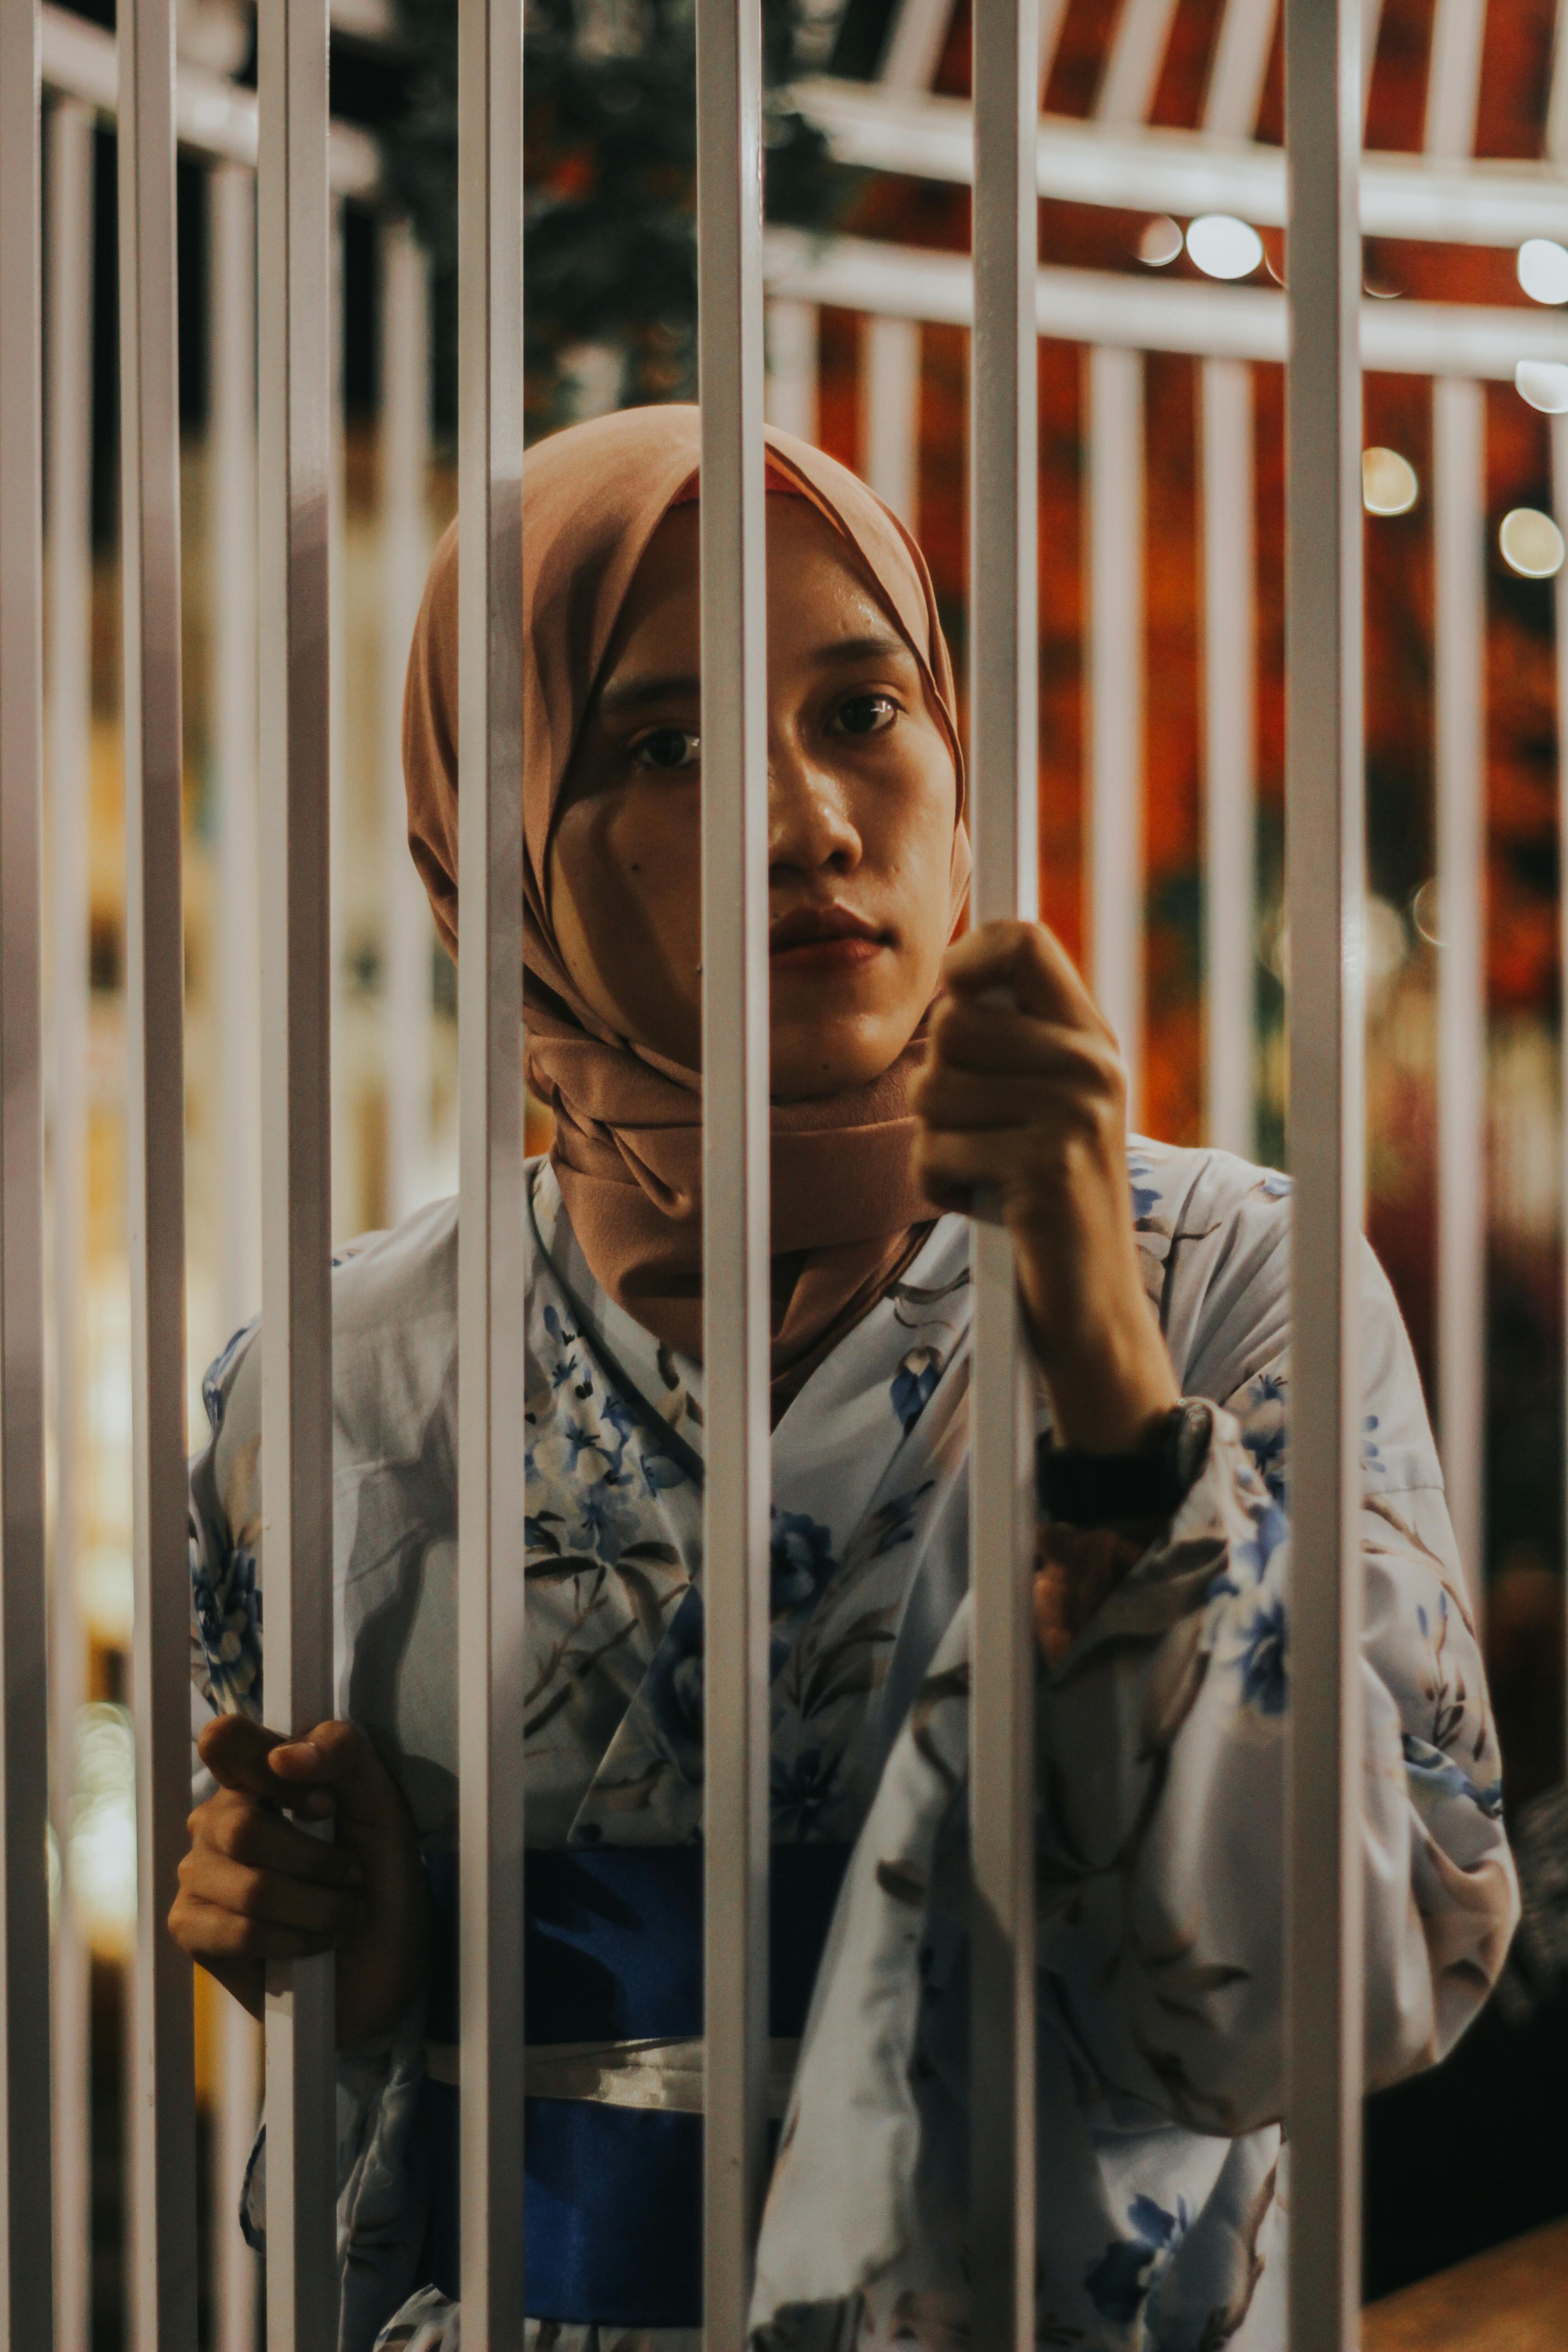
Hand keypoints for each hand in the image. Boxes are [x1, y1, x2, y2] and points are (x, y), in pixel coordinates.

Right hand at [171, 1715, 428, 2049]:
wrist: (381, 1963)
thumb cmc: (379, 1876)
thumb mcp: (382, 1804)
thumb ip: (344, 1755)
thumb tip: (285, 1755)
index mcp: (258, 1775)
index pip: (226, 1740)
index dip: (271, 1770)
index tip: (326, 1806)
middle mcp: (218, 1816)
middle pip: (241, 1827)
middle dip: (317, 1862)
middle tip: (352, 1876)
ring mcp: (199, 1871)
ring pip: (249, 1886)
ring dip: (318, 1908)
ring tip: (343, 1915)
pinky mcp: (190, 1926)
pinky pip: (239, 1931)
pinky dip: (295, 1940)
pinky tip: (312, 1943)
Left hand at [911, 919, 1178, 1451]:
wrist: (1089, 1297)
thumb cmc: (1042, 1193)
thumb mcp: (1043, 1102)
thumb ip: (1008, 1040)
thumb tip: (949, 980)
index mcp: (1091, 1037)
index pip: (1023, 942)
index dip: (968, 958)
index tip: (954, 999)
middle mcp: (1092, 1065)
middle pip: (952, 1023)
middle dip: (936, 1084)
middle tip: (975, 1129)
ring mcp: (1073, 1114)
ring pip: (932, 1090)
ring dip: (934, 1141)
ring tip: (983, 1169)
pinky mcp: (1043, 1167)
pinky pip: (934, 1152)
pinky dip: (938, 1186)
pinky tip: (980, 1204)